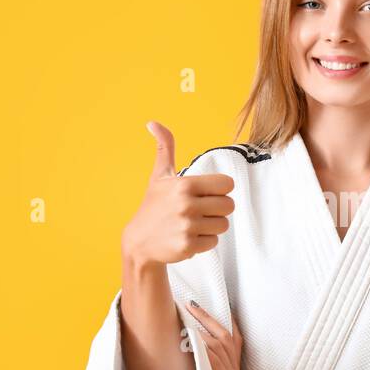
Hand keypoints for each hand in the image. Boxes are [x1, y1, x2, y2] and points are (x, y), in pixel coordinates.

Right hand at [121, 121, 235, 269]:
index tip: (205, 194)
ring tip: (192, 224)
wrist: (139, 242)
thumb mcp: (159, 176)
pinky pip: (214, 242)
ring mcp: (187, 227)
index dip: (219, 190)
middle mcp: (186, 204)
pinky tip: (188, 237)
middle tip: (199, 211)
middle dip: (217, 209)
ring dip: (211, 226)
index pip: (227, 184)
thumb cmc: (154, 206)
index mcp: (184, 185)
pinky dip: (204, 242)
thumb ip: (164, 148)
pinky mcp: (188, 246)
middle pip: (229, 205)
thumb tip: (153, 122)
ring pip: (223, 225)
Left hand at [185, 301, 264, 369]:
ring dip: (203, 327)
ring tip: (189, 312)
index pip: (232, 343)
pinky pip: (214, 361)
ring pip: (218, 344)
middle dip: (208, 318)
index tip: (210, 311)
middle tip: (192, 303)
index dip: (223, 325)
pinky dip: (204, 348)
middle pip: (225, 336)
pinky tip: (193, 337)